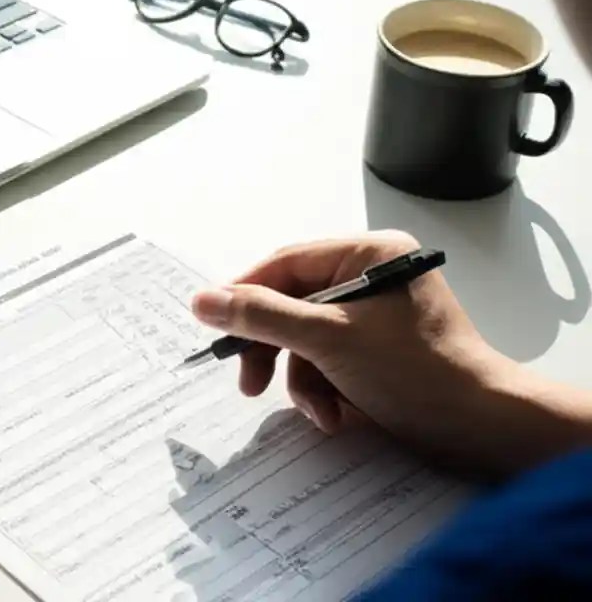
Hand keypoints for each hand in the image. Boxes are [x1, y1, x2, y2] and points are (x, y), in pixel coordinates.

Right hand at [189, 231, 583, 474]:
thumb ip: (261, 316)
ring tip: (319, 411)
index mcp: (367, 255)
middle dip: (274, 350)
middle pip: (292, 305)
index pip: (285, 264)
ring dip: (304, 380)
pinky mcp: (380, 351)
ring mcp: (377, 315)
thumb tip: (201, 301)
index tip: (211, 324)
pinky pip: (331, 361)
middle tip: (249, 383)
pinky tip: (337, 415)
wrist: (481, 427)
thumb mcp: (327, 339)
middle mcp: (372, 277)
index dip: (244, 294)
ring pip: (307, 340)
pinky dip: (326, 390)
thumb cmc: (413, 370)